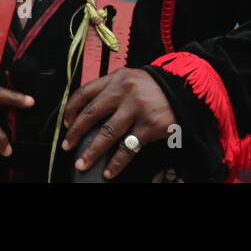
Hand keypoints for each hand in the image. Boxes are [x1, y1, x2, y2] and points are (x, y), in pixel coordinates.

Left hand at [61, 68, 175, 179]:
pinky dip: (116, 163)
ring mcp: (137, 108)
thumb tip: (87, 113)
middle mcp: (124, 91)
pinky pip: (128, 148)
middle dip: (76, 133)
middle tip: (67, 146)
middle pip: (92, 114)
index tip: (66, 124)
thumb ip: (111, 90)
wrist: (185, 89)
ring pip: (107, 133)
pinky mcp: (149, 125)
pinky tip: (109, 171)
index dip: (72, 109)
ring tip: (82, 164)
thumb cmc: (154, 88)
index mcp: (116, 78)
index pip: (85, 92)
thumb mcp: (131, 80)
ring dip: (92, 152)